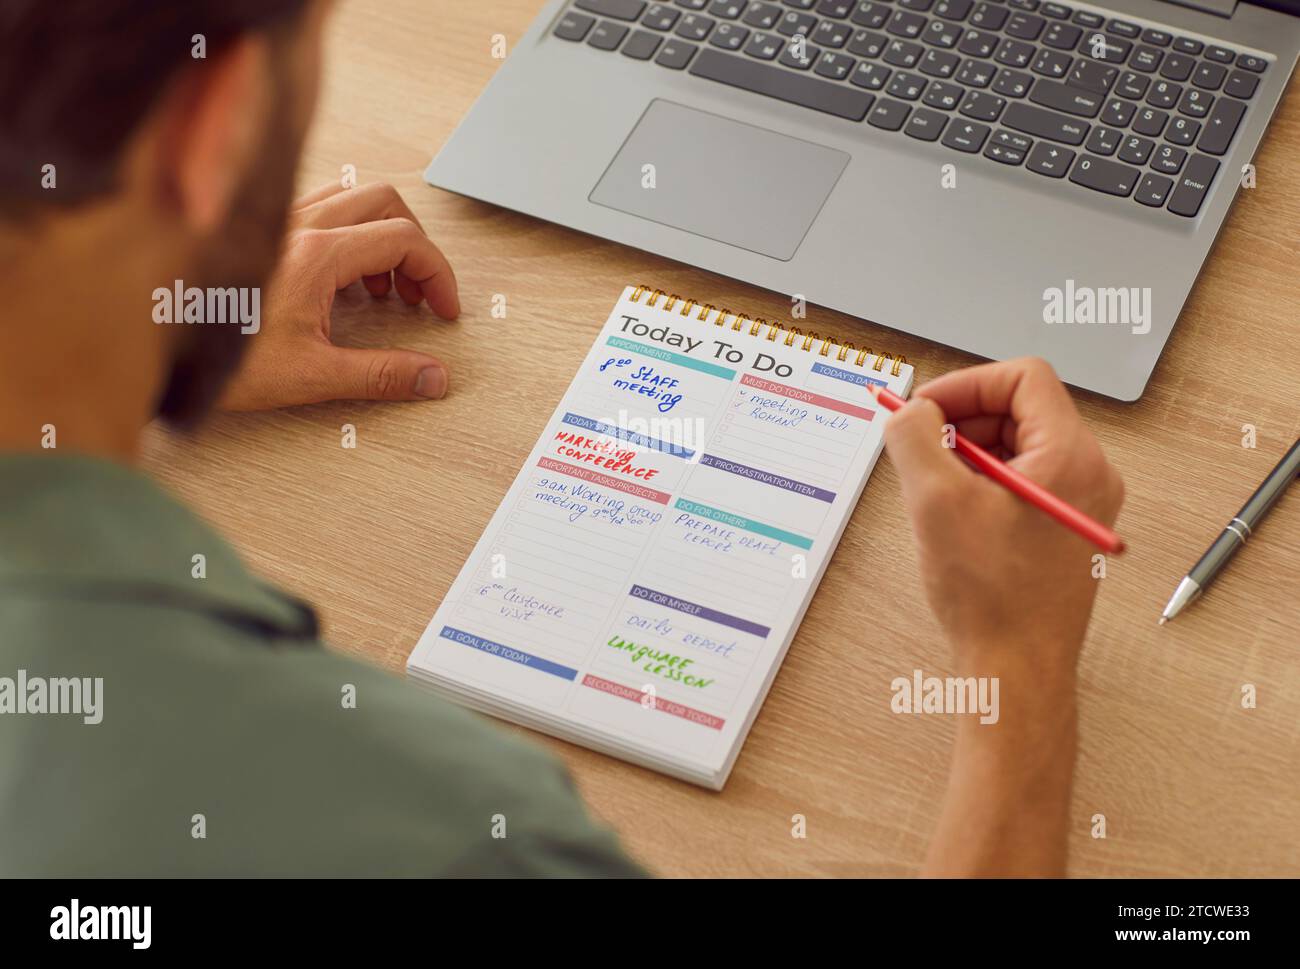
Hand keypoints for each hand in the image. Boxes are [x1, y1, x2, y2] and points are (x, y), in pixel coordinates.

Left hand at [218, 181, 459, 410]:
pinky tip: (339, 281)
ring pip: (352, 198)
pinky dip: (348, 234)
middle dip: (416, 248)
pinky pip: (319, 208)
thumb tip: (431, 378)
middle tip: (420, 295)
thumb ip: (381, 375)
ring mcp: (277, 224)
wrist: (151, 347)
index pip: (403, 239)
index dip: (437, 273)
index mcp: (318, 254)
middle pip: (386, 203)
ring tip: (382, 290)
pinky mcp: (260, 233)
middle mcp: (298, 226)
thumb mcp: (312, 376)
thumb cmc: (217, 357)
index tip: (444, 309)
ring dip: (382, 236)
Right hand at [884, 357, 1123, 680]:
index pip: (1023, 377)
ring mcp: (1081, 504)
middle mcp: (1088, 474)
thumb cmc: (990, 596)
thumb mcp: (935, 500)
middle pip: (1021, 410)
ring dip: (968, 453)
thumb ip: (915, 437)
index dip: (966, 384)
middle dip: (963, 420)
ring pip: (1018, 446)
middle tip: (919, 447)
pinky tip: (952, 515)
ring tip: (932, 487)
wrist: (1016, 670)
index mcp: (1070, 456)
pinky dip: (982, 483)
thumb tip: (909, 412)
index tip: (924, 410)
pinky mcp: (1065, 530)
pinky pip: (1022, 481)